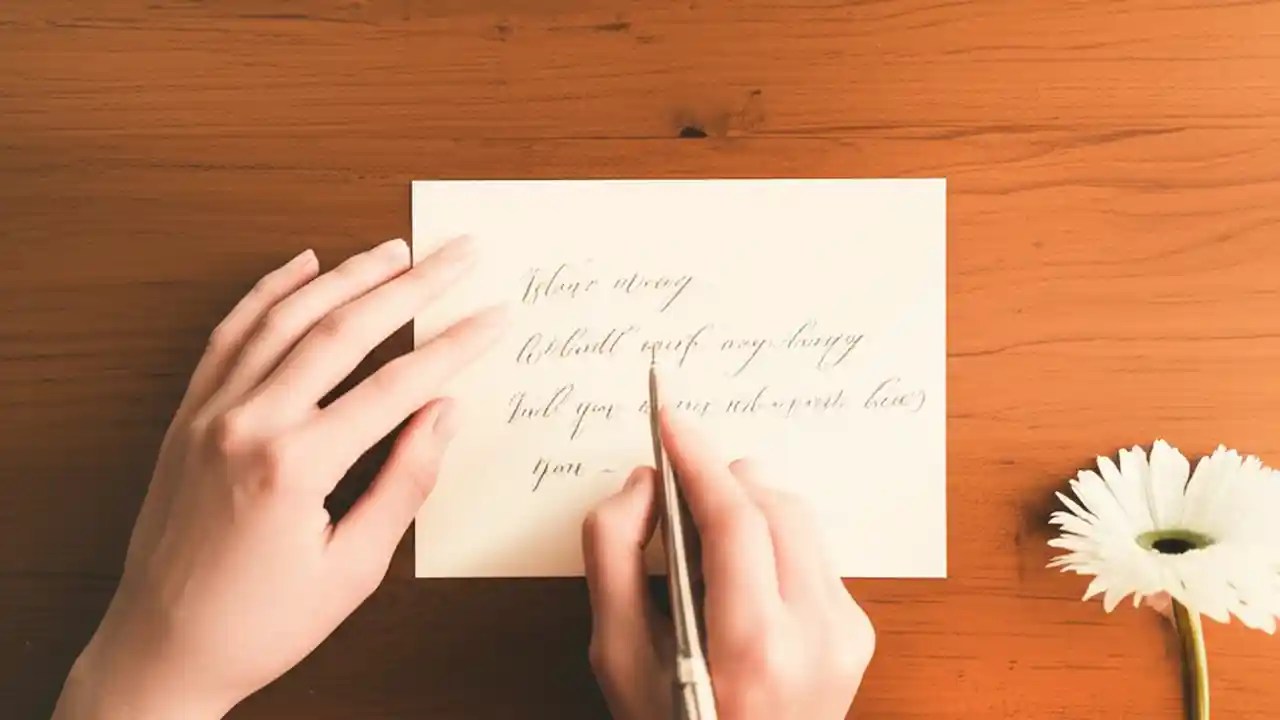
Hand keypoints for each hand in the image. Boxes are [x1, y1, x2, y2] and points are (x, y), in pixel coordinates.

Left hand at [54, 237, 503, 719]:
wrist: (160, 650)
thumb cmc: (258, 624)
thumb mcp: (352, 569)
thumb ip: (404, 483)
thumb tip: (445, 414)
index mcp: (295, 465)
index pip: (395, 384)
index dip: (454, 346)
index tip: (492, 318)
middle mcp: (247, 423)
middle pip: (343, 330)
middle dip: (410, 285)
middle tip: (455, 255)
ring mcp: (210, 412)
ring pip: (285, 317)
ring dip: (345, 275)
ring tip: (394, 250)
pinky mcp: (187, 416)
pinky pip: (229, 334)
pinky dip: (266, 292)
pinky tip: (301, 265)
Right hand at [583, 410, 874, 719]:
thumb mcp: (616, 656)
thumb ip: (614, 556)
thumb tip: (646, 484)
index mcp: (753, 646)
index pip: (736, 520)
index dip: (700, 460)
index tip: (671, 421)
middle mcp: (816, 635)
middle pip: (775, 506)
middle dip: (722, 481)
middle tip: (675, 488)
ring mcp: (846, 634)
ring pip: (799, 520)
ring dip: (748, 508)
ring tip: (704, 537)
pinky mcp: (857, 632)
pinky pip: (813, 552)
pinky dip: (772, 541)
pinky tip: (740, 574)